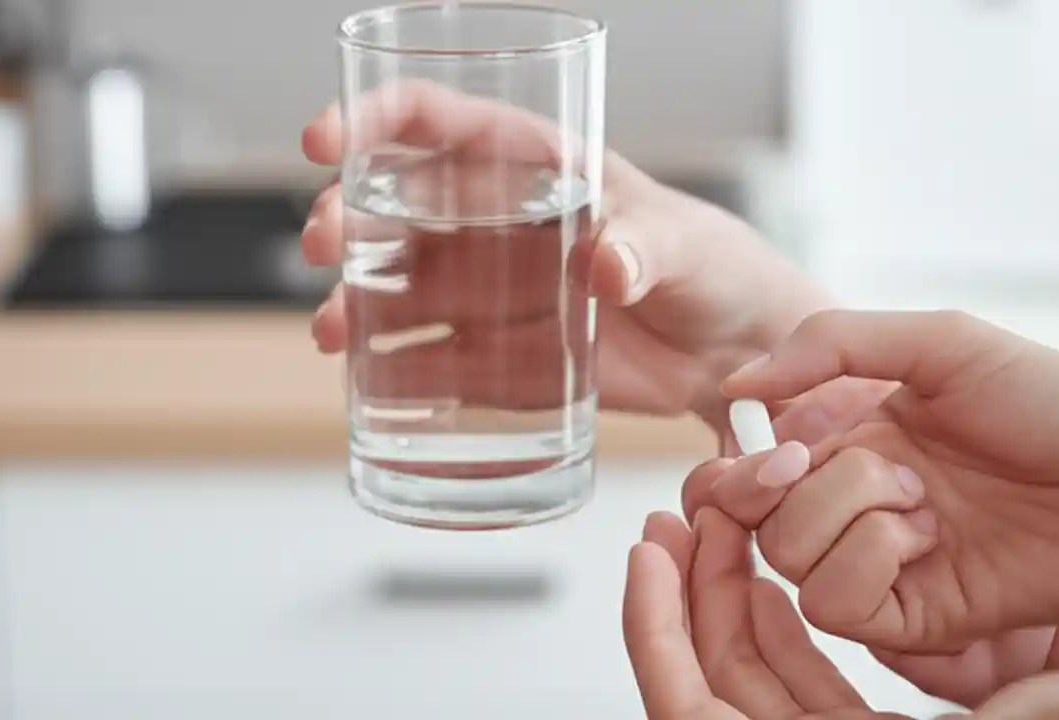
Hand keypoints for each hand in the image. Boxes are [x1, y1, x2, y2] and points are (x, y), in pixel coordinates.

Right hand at [300, 81, 828, 430]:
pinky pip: (425, 360)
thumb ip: (648, 246)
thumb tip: (606, 264)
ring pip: (395, 287)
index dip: (373, 120)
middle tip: (324, 243)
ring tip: (332, 332)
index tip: (324, 140)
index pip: (437, 123)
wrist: (735, 354)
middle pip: (394, 207)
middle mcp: (494, 226)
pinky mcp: (494, 358)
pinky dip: (388, 371)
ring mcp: (487, 294)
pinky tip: (365, 382)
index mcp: (533, 168)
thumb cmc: (716, 268)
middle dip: (344, 217)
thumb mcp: (688, 244)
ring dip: (351, 302)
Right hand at [685, 310, 1058, 706]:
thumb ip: (831, 343)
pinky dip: (866, 563)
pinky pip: (838, 606)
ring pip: (791, 560)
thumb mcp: (942, 344)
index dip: (741, 466)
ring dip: (846, 516)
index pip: (749, 472)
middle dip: (796, 487)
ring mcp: (883, 563)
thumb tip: (736, 383)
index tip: (780, 446)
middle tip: (871, 465)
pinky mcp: (914, 616)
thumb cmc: (1057, 404)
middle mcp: (858, 506)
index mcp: (854, 443)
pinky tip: (923, 539)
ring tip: (919, 500)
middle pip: (759, 518)